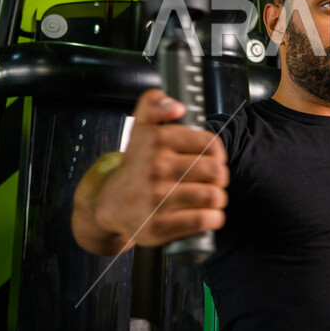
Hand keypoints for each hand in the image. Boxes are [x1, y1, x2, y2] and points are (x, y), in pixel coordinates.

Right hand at [72, 89, 227, 253]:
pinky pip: (202, 220)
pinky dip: (213, 219)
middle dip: (220, 177)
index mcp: (155, 141)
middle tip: (213, 181)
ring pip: (213, 196)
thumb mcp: (140, 128)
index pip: (210, 144)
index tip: (212, 159)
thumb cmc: (135, 167)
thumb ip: (154, 104)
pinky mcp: (159, 226)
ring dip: (219, 199)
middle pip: (215, 171)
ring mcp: (156, 198)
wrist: (109, 204)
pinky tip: (208, 215)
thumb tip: (177, 107)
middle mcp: (155, 167)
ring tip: (211, 198)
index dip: (218, 153)